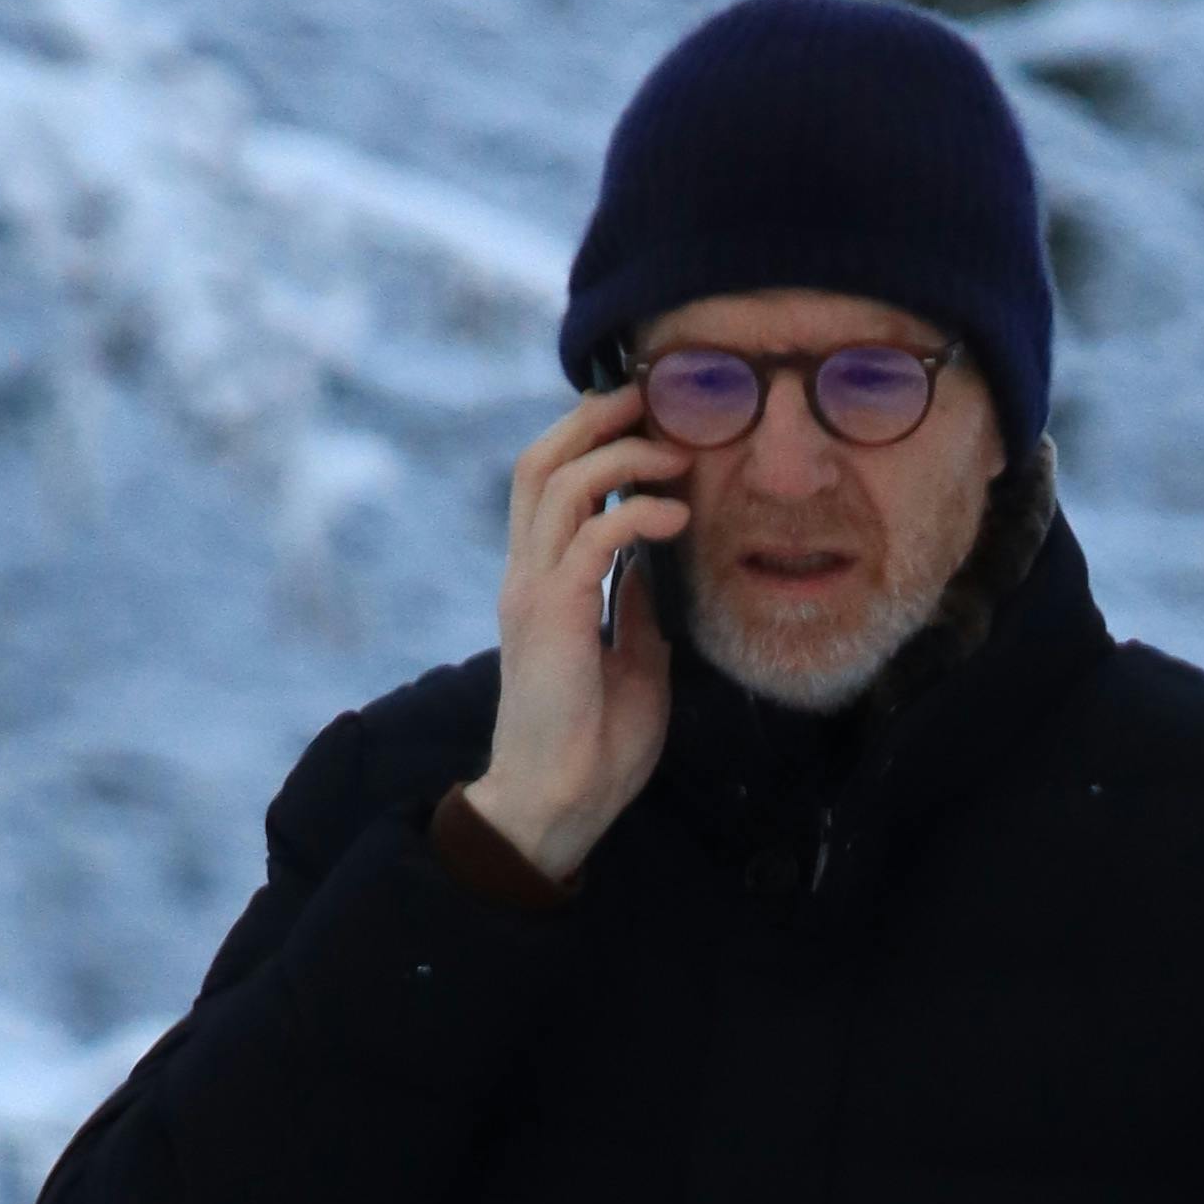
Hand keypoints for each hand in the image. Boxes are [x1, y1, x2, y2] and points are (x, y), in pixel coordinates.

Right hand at [471, 381, 687, 881]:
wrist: (560, 804)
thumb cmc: (595, 746)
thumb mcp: (633, 660)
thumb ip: (635, 607)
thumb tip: (652, 565)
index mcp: (542, 582)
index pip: (549, 483)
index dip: (591, 439)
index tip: (648, 422)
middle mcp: (527, 574)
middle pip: (540, 460)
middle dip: (594, 419)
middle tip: (652, 399)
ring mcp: (533, 590)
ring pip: (557, 481)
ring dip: (620, 455)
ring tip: (673, 453)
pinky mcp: (552, 614)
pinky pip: (591, 536)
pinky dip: (636, 514)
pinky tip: (676, 517)